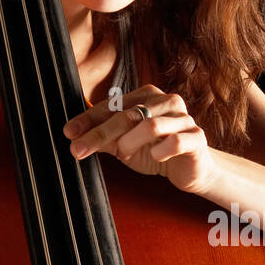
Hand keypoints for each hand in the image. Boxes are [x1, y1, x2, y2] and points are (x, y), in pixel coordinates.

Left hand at [63, 83, 217, 196]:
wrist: (192, 168)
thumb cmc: (156, 151)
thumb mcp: (124, 145)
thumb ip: (104, 139)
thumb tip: (73, 137)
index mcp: (147, 96)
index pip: (112, 105)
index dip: (88, 120)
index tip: (68, 133)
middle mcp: (166, 101)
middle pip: (127, 115)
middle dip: (99, 134)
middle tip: (78, 149)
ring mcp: (183, 118)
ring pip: (150, 125)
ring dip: (129, 142)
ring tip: (124, 154)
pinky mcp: (196, 137)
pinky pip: (175, 141)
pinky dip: (160, 150)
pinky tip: (155, 156)